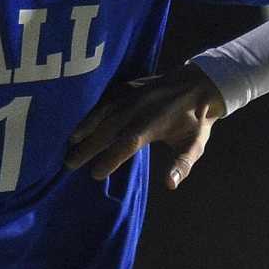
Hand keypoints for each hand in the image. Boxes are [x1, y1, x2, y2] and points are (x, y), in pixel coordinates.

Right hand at [65, 63, 226, 188]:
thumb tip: (170, 185)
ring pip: (101, 112)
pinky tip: (80, 124)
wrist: (199, 83)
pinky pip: (103, 100)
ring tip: (69, 144)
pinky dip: (90, 112)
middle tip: (70, 164)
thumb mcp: (195, 144)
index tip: (96, 174)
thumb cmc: (196, 120)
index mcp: (154, 123)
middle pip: (107, 129)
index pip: (127, 143)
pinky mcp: (126, 86)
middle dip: (88, 148)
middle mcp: (138, 107)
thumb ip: (182, 164)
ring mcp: (130, 94)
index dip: (111, 159)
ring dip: (84, 128)